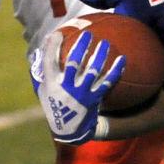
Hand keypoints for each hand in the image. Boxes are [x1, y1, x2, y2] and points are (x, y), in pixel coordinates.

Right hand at [34, 28, 122, 143]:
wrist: (68, 130)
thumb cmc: (54, 106)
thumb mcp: (42, 90)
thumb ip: (42, 72)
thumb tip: (42, 50)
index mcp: (51, 84)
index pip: (50, 60)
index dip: (52, 46)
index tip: (58, 33)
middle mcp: (66, 87)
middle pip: (74, 62)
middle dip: (81, 46)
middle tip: (88, 34)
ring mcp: (81, 94)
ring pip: (93, 71)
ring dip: (99, 55)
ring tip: (105, 43)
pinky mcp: (94, 99)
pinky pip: (107, 83)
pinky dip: (115, 71)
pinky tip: (122, 60)